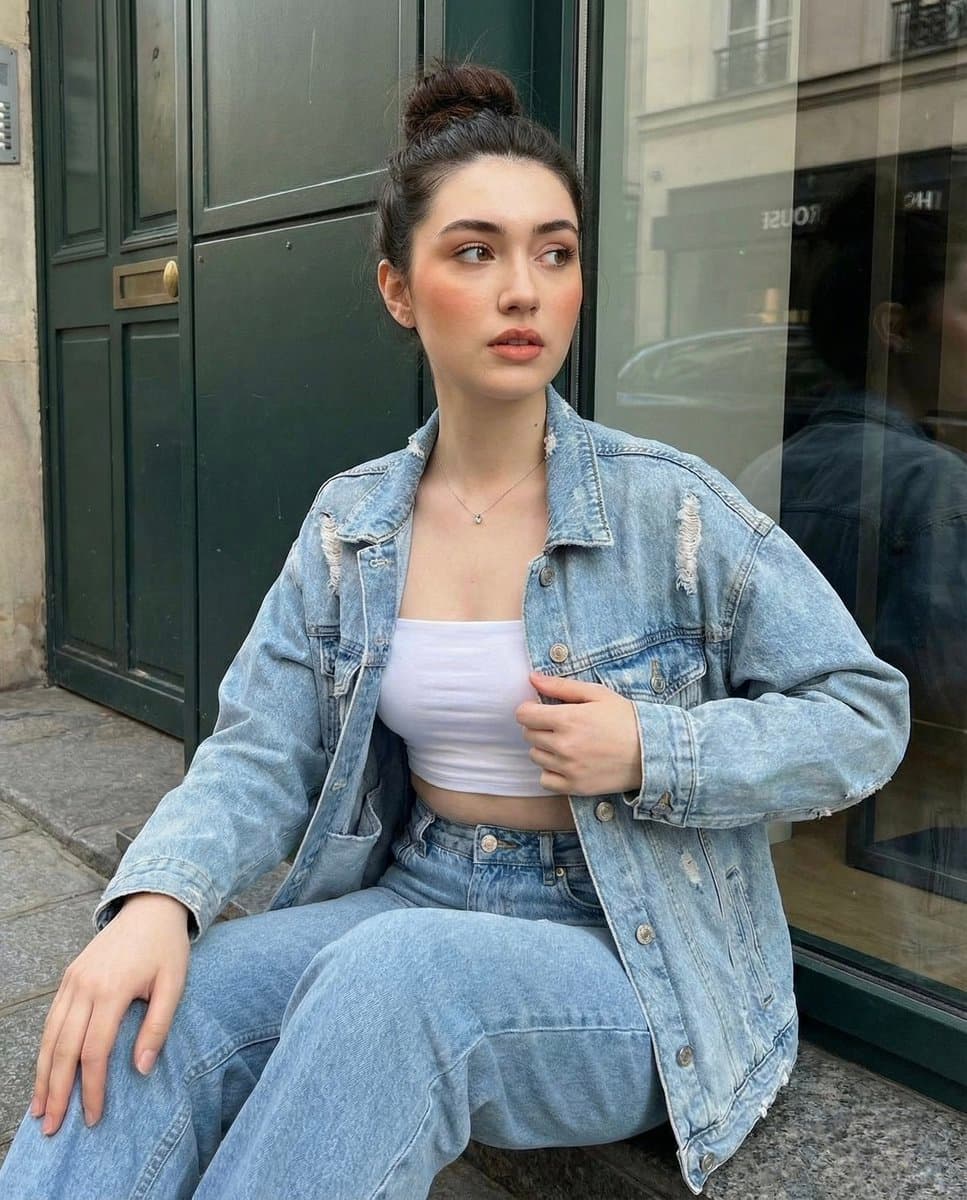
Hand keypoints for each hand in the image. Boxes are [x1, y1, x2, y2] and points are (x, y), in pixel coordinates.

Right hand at [30, 892, 190, 1134]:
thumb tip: (141, 1070)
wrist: (151, 907)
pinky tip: (43, 1072)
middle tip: (52, 1127)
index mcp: (112, 989)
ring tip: (40, 1109)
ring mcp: (72, 981)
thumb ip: (157, 1027)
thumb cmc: (167, 948)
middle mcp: (85, 987)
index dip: (91, 1088)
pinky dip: (43, 1049)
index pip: (94, 1051)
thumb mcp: (174, 984)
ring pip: (49, 1036)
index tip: (93, 1117)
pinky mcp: (69, 977)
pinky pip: (51, 1019)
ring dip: (42, 1075)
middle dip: (57, 1091)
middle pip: (63, 1049)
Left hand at [515, 671, 642, 795]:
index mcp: (567, 719)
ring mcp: (568, 768)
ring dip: (545, 748)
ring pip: (535, 756)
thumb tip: (532, 678)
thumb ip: (561, 686)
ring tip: (567, 743)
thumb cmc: (625, 718)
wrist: (651, 751)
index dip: (529, 709)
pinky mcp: (575, 787)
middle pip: (528, 735)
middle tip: (559, 725)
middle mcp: (564, 745)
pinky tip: (567, 763)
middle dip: (538, 727)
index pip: (523, 715)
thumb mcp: (597, 694)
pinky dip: (551, 772)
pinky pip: (545, 780)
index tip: (540, 709)